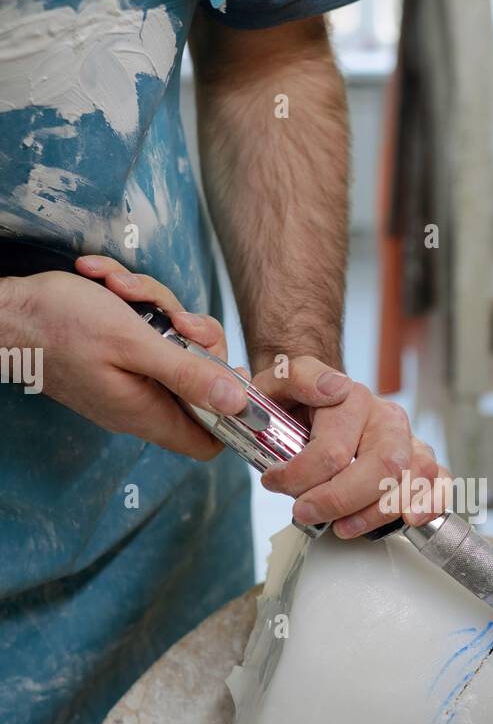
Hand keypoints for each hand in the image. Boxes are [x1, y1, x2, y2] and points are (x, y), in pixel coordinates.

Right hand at [0, 255, 249, 458]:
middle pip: (199, 381)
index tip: (230, 369)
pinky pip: (144, 331)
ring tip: (121, 289)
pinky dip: (132, 302)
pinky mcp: (114, 356)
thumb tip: (239, 403)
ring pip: (172, 346)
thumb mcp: (134, 343)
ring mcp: (127, 379)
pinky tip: (106, 283)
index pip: (210, 440)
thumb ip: (188, 374)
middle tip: (175, 317)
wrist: (4, 310)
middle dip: (194, 339)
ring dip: (157, 308)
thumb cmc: (59, 325)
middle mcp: (140, 402)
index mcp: (148, 411)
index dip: (230, 411)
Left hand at [252, 356, 451, 536]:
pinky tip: (410, 518)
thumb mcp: (278, 382)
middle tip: (306, 512)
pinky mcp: (420, 462)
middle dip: (341, 500)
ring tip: (342, 525)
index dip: (300, 476)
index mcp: (354, 399)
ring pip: (411, 479)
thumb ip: (296, 376)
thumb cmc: (298, 402)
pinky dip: (430, 503)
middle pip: (382, 467)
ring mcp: (408, 441)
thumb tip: (332, 387)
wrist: (317, 403)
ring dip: (376, 512)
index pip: (334, 449)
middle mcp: (387, 419)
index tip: (276, 481)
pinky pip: (439, 482)